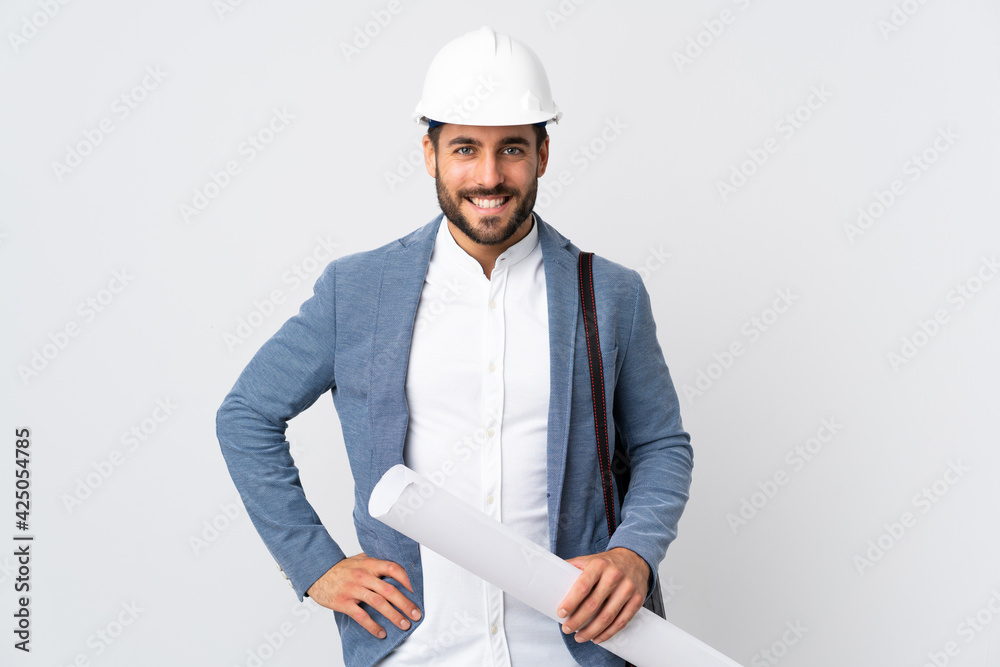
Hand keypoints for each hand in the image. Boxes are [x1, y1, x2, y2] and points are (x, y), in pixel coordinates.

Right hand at [306, 552, 421, 638]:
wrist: (317, 572)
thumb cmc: (340, 568)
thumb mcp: (359, 559)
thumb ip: (375, 562)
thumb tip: (395, 568)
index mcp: (369, 564)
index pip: (393, 568)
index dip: (407, 579)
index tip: (416, 591)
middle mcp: (363, 576)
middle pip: (389, 590)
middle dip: (405, 604)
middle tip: (416, 614)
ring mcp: (353, 589)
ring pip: (378, 604)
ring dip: (394, 616)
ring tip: (404, 625)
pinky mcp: (344, 602)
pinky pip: (361, 616)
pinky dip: (373, 626)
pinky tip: (381, 633)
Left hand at [557, 547, 649, 644]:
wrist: (635, 559)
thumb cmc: (607, 563)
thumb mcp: (589, 560)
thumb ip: (572, 567)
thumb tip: (550, 577)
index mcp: (599, 565)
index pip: (582, 586)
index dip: (571, 602)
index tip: (561, 613)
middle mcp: (614, 576)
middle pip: (593, 605)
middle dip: (577, 621)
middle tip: (567, 629)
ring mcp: (627, 589)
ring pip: (607, 617)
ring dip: (591, 631)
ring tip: (579, 637)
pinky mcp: (637, 600)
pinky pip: (621, 621)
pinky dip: (608, 633)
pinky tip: (597, 638)